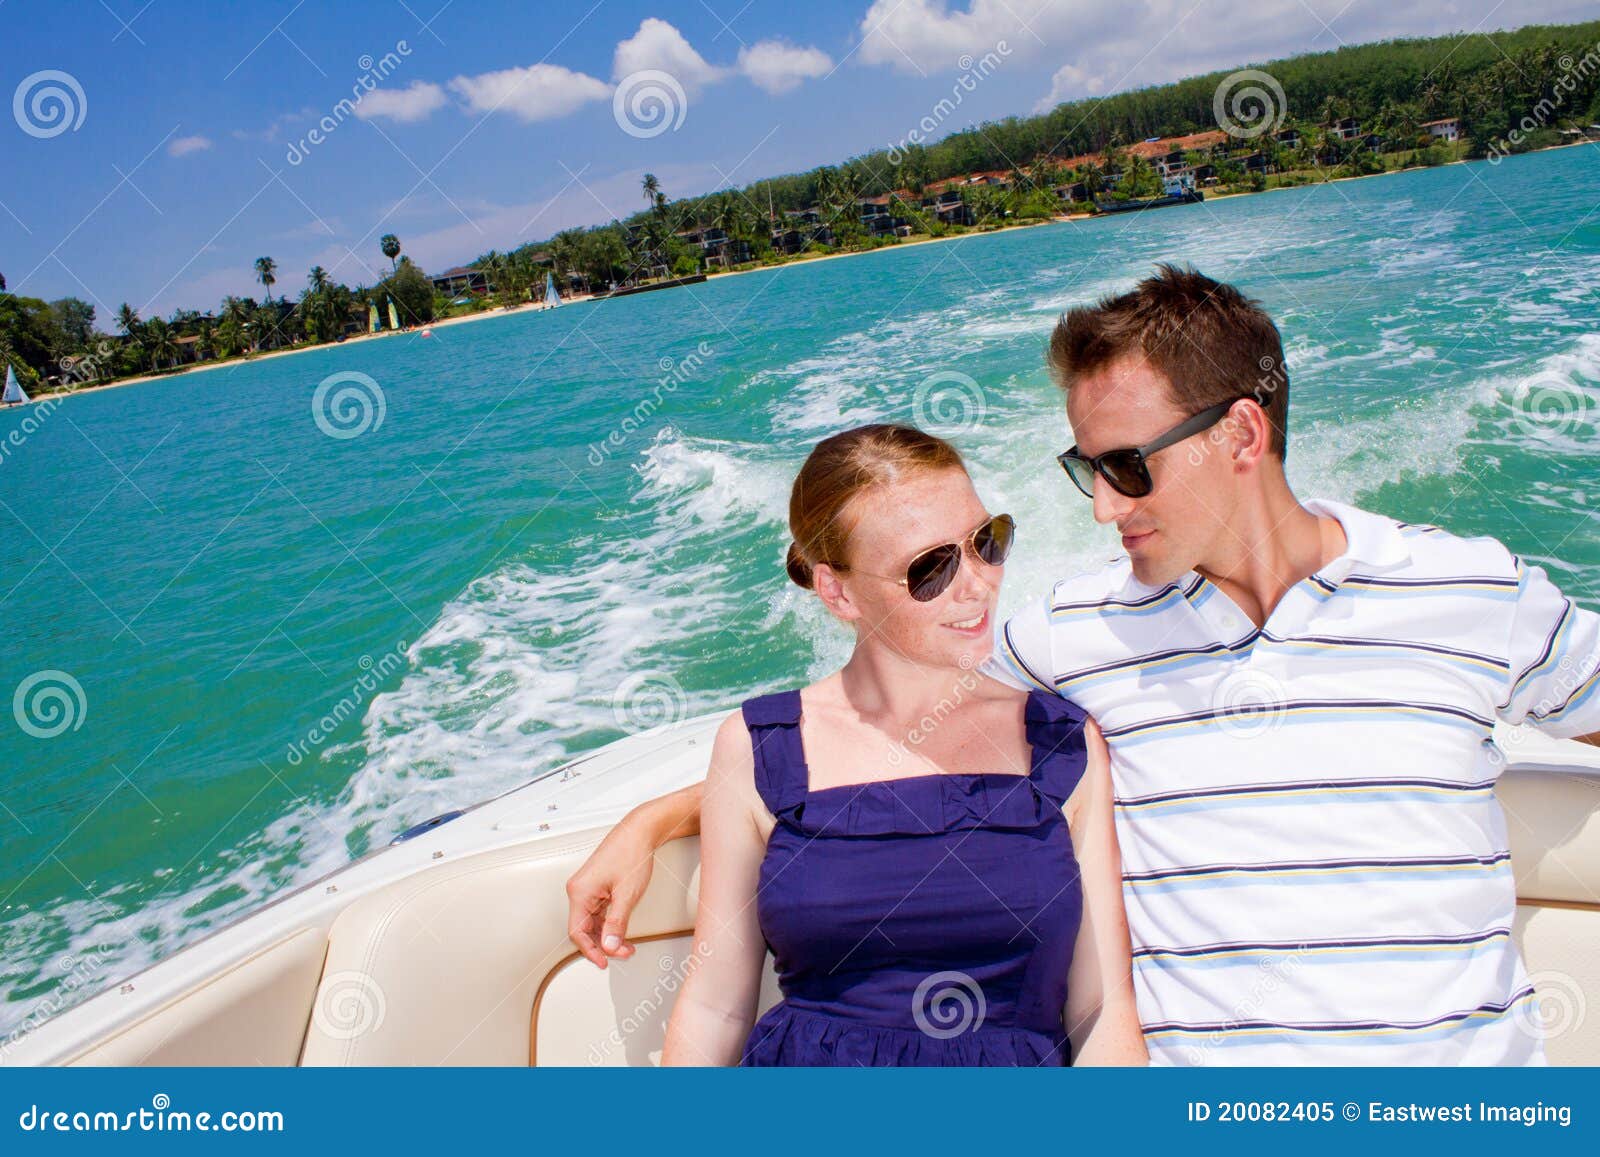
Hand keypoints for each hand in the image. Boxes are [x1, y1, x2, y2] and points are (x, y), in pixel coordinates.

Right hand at [566, 822, 657, 967]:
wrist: (639, 832)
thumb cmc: (631, 854)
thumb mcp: (627, 894)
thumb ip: (617, 923)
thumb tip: (610, 946)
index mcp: (580, 892)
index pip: (577, 932)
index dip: (590, 951)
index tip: (604, 962)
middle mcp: (579, 890)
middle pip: (585, 928)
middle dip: (604, 944)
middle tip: (624, 952)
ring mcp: (587, 888)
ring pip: (593, 922)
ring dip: (608, 935)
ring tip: (627, 945)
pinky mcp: (596, 886)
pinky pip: (598, 912)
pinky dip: (610, 924)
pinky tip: (622, 932)